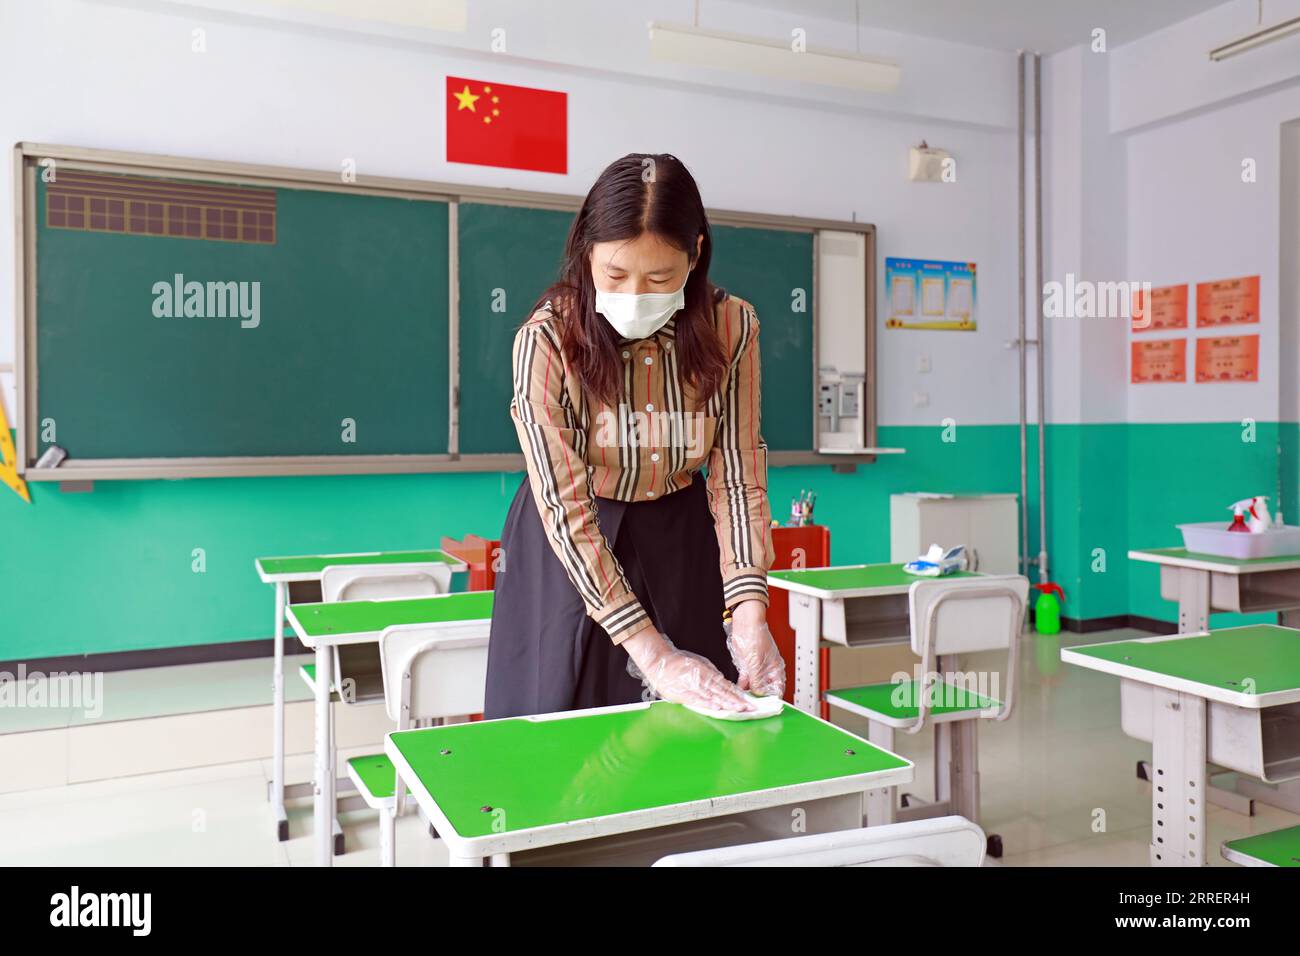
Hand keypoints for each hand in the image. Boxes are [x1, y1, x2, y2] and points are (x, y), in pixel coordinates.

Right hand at [623, 628, 752, 712]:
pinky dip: (707, 704)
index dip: (737, 694)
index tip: (748, 700)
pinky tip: (717, 708)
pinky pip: (697, 700)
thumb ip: (711, 673)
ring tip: (738, 709)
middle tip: (749, 708)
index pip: (725, 685)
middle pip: (722, 692)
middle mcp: (702, 679)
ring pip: (713, 696)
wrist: (659, 662)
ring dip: (726, 704)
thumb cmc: (679, 662)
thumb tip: (723, 682)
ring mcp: (692, 686)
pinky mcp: (682, 693)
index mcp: (707, 672)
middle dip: (736, 701)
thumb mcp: (699, 663)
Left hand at [726, 602, 785, 698]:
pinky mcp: (747, 665)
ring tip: (743, 700)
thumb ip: (757, 680)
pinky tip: (738, 691)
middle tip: (751, 706)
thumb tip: (757, 693)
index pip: (777, 690)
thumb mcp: (756, 663)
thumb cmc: (756, 637)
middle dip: (759, 698)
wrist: (745, 623)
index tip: (764, 707)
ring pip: (754, 685)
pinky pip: (746, 679)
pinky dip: (742, 685)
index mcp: (776, 669)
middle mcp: (768, 670)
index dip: (771, 699)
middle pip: (765, 689)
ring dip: (749, 692)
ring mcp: (757, 668)